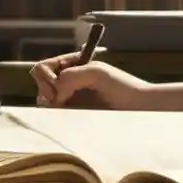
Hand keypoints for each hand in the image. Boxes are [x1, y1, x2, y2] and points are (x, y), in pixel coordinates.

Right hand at [29, 52, 151, 109]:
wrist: (140, 108)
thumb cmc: (123, 86)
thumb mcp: (96, 73)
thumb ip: (71, 76)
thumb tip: (55, 92)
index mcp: (73, 65)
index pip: (44, 67)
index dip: (44, 77)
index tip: (54, 89)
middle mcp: (69, 81)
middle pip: (41, 84)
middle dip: (45, 91)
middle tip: (57, 101)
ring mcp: (71, 99)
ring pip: (46, 102)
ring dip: (49, 105)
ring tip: (60, 110)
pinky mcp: (76, 115)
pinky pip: (57, 116)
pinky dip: (56, 117)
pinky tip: (64, 117)